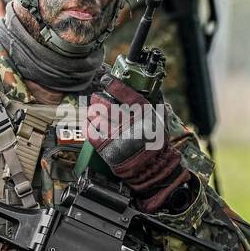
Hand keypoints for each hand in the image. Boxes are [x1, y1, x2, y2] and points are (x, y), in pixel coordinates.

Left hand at [85, 77, 191, 211]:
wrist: (152, 169)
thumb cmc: (156, 144)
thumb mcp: (159, 121)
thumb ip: (153, 104)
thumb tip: (147, 89)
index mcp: (145, 116)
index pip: (127, 95)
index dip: (115, 86)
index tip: (107, 81)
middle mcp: (130, 125)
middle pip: (108, 105)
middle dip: (99, 99)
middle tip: (97, 97)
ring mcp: (118, 137)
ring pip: (98, 118)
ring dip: (93, 112)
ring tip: (93, 110)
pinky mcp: (108, 149)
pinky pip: (92, 133)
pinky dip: (90, 126)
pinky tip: (91, 123)